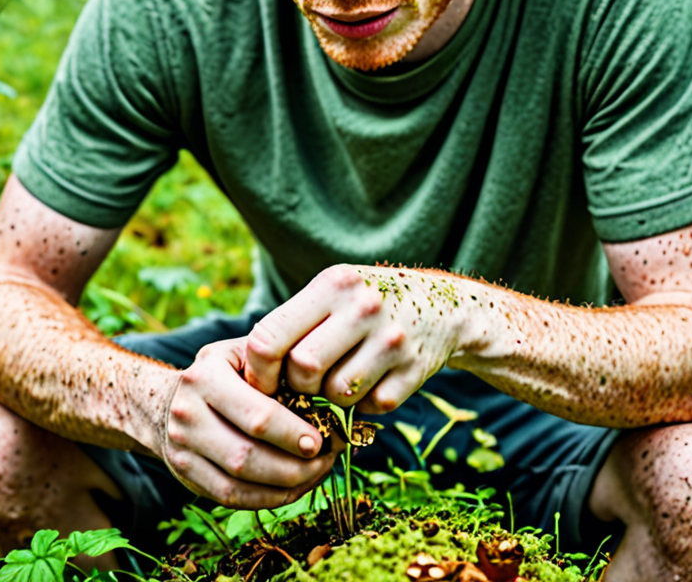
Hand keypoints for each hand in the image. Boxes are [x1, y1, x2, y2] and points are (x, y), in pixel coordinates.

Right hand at [159, 337, 335, 507]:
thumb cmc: (225, 372)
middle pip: (246, 455)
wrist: (168, 400)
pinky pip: (230, 498)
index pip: (256, 415)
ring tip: (314, 473)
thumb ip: (277, 365)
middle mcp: (188, 413)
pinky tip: (291, 487)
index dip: (292, 433)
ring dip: (284, 486)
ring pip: (237, 484)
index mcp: (206, 376)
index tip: (322, 440)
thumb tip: (324, 394)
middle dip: (293, 466)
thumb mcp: (245, 353)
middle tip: (325, 460)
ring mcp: (182, 448)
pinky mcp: (186, 475)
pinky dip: (266, 498)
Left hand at [244, 265, 468, 414]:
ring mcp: (392, 340)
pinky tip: (373, 380)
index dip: (259, 370)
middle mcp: (363, 307)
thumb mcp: (331, 293)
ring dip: (332, 396)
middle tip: (308, 381)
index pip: (270, 336)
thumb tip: (248, 377)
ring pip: (336, 393)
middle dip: (299, 384)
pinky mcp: (413, 372)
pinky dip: (365, 403)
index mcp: (333, 283)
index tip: (263, 381)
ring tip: (343, 375)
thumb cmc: (364, 304)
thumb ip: (292, 324)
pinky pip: (369, 407)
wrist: (442, 308)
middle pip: (302, 369)